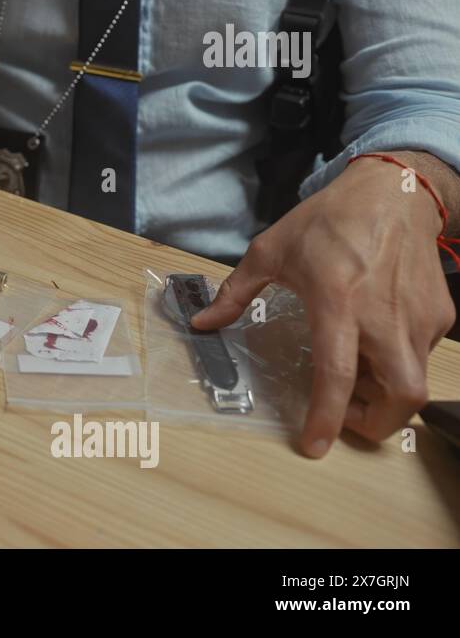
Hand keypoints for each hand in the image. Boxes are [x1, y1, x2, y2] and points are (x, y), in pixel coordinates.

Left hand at [192, 156, 452, 457]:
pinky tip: (374, 345)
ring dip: (384, 394)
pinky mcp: (440, 313)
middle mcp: (384, 316)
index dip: (327, 416)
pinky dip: (398, 364)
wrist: (393, 192)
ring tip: (354, 378)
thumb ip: (234, 294)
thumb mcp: (269, 252)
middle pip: (401, 395)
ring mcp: (418, 316)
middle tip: (345, 415)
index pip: (337, 373)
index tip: (315, 445)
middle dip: (375, 422)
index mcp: (337, 302)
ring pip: (413, 380)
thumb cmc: (328, 221)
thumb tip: (201, 323)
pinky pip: (422, 354)